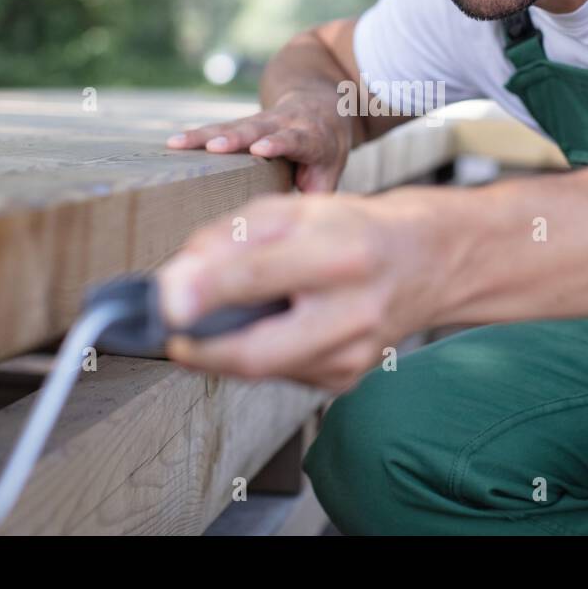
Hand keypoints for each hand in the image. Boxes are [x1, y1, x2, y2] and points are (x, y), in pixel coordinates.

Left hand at [156, 189, 439, 390]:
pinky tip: (257, 330)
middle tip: (168, 338)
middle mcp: (353, 310)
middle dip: (203, 351)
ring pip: (263, 369)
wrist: (424, 262)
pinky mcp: (346, 378)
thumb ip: (237, 233)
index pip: (260, 277)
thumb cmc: (354, 229)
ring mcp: (352, 354)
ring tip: (206, 322)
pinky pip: (280, 374)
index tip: (163, 300)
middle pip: (260, 351)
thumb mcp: (298, 210)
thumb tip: (180, 273)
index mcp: (342, 253)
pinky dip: (254, 353)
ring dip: (221, 351)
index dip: (205, 290)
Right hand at [166, 91, 353, 192]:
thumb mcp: (332, 169)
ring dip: (205, 136)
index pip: (294, 139)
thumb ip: (318, 196)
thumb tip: (305, 232)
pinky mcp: (242, 123)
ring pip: (231, 127)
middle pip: (256, 129)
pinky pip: (218, 129)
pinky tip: (173, 143)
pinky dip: (197, 136)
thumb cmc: (325, 148)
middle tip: (214, 147)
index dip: (278, 143)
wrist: (319, 102)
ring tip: (179, 143)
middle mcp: (283, 123)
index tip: (260, 148)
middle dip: (234, 139)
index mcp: (310, 136)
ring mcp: (260, 121)